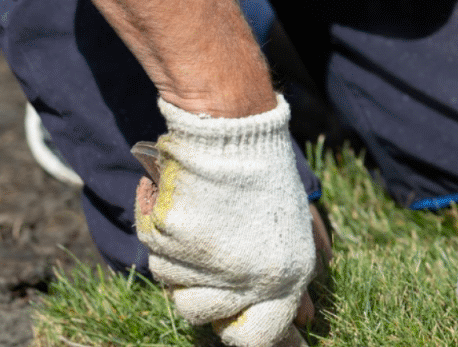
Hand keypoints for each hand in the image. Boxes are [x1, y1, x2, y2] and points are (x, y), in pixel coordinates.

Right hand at [132, 96, 316, 346]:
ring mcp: (206, 262)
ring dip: (179, 259)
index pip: (262, 335)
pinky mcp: (171, 241)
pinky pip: (153, 249)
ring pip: (172, 285)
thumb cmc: (266, 172)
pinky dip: (156, 222)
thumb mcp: (293, 230)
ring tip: (198, 218)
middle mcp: (247, 278)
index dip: (248, 337)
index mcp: (286, 275)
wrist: (233, 130)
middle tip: (204, 254)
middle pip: (203, 316)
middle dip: (200, 292)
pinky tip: (178, 200)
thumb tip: (304, 319)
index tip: (236, 329)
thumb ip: (292, 277)